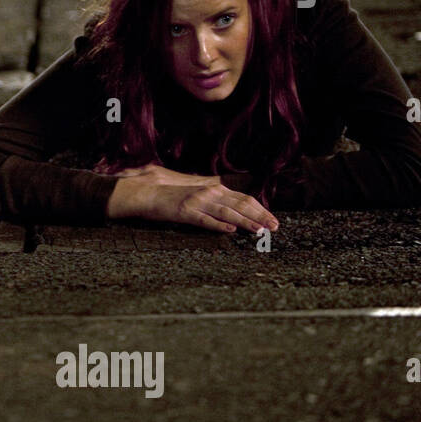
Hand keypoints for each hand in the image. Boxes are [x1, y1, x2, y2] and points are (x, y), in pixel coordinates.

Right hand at [106, 164, 278, 233]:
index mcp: (213, 189)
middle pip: (239, 205)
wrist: (145, 193)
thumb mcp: (197, 194)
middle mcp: (208, 193)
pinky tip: (231, 232)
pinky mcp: (184, 212)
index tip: (273, 219)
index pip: (243, 199)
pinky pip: (204, 220)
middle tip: (275, 227)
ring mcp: (196, 202)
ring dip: (246, 222)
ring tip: (260, 231)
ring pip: (227, 213)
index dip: (260, 209)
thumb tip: (233, 212)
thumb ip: (214, 200)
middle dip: (260, 216)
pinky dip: (219, 226)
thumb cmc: (171, 196)